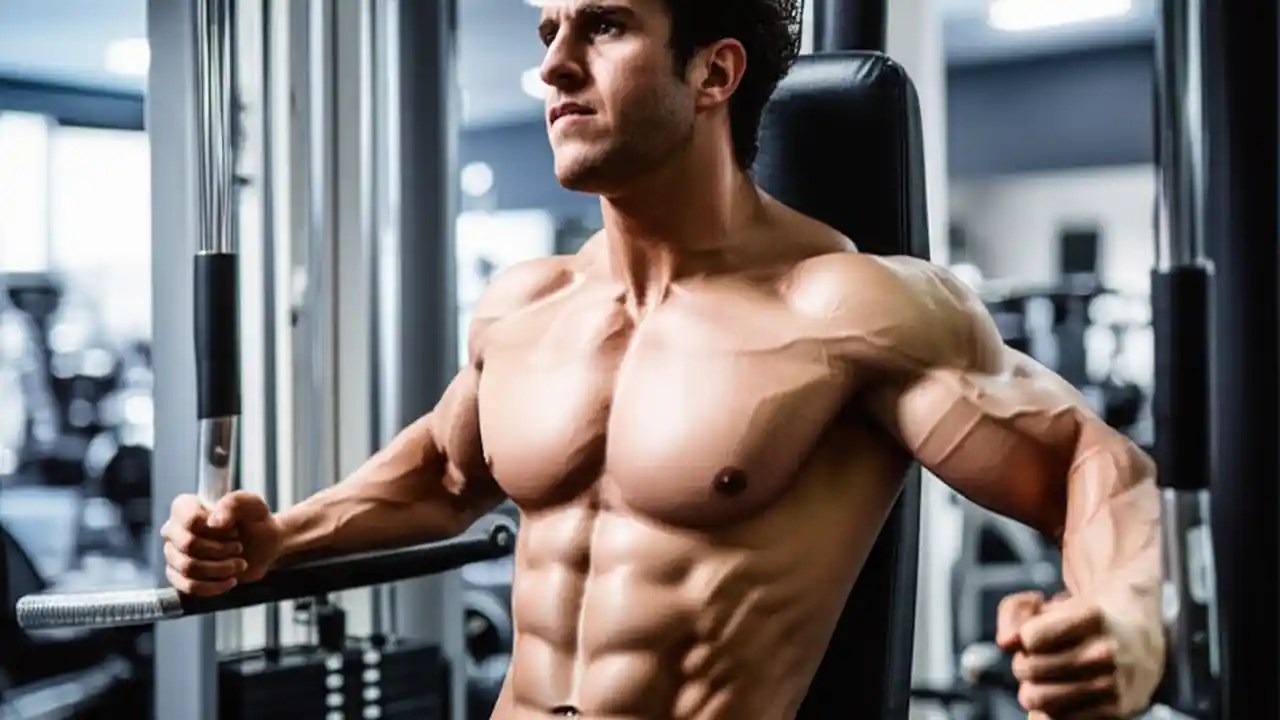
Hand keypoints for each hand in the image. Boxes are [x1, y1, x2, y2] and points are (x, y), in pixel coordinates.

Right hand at [160, 491, 283, 595]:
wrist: (264, 547)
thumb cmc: (255, 522)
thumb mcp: (253, 505)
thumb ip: (235, 504)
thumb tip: (215, 521)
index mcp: (186, 506)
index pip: (189, 519)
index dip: (215, 530)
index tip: (235, 531)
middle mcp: (173, 529)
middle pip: (187, 545)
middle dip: (220, 550)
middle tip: (239, 548)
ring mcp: (173, 553)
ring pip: (187, 567)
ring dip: (220, 569)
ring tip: (239, 564)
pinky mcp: (179, 576)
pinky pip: (188, 586)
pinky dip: (213, 586)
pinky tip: (230, 580)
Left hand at [996, 590, 1163, 718]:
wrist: (1138, 636)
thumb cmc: (1083, 619)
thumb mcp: (1050, 604)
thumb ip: (1014, 613)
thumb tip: (1005, 643)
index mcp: (1092, 617)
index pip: (1030, 638)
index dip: (1027, 636)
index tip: (1041, 634)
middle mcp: (1106, 651)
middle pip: (1028, 669)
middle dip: (1023, 664)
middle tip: (1040, 660)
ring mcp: (1113, 684)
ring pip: (1038, 700)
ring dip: (1034, 689)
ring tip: (1050, 679)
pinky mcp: (1115, 712)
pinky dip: (1051, 711)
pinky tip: (1064, 697)